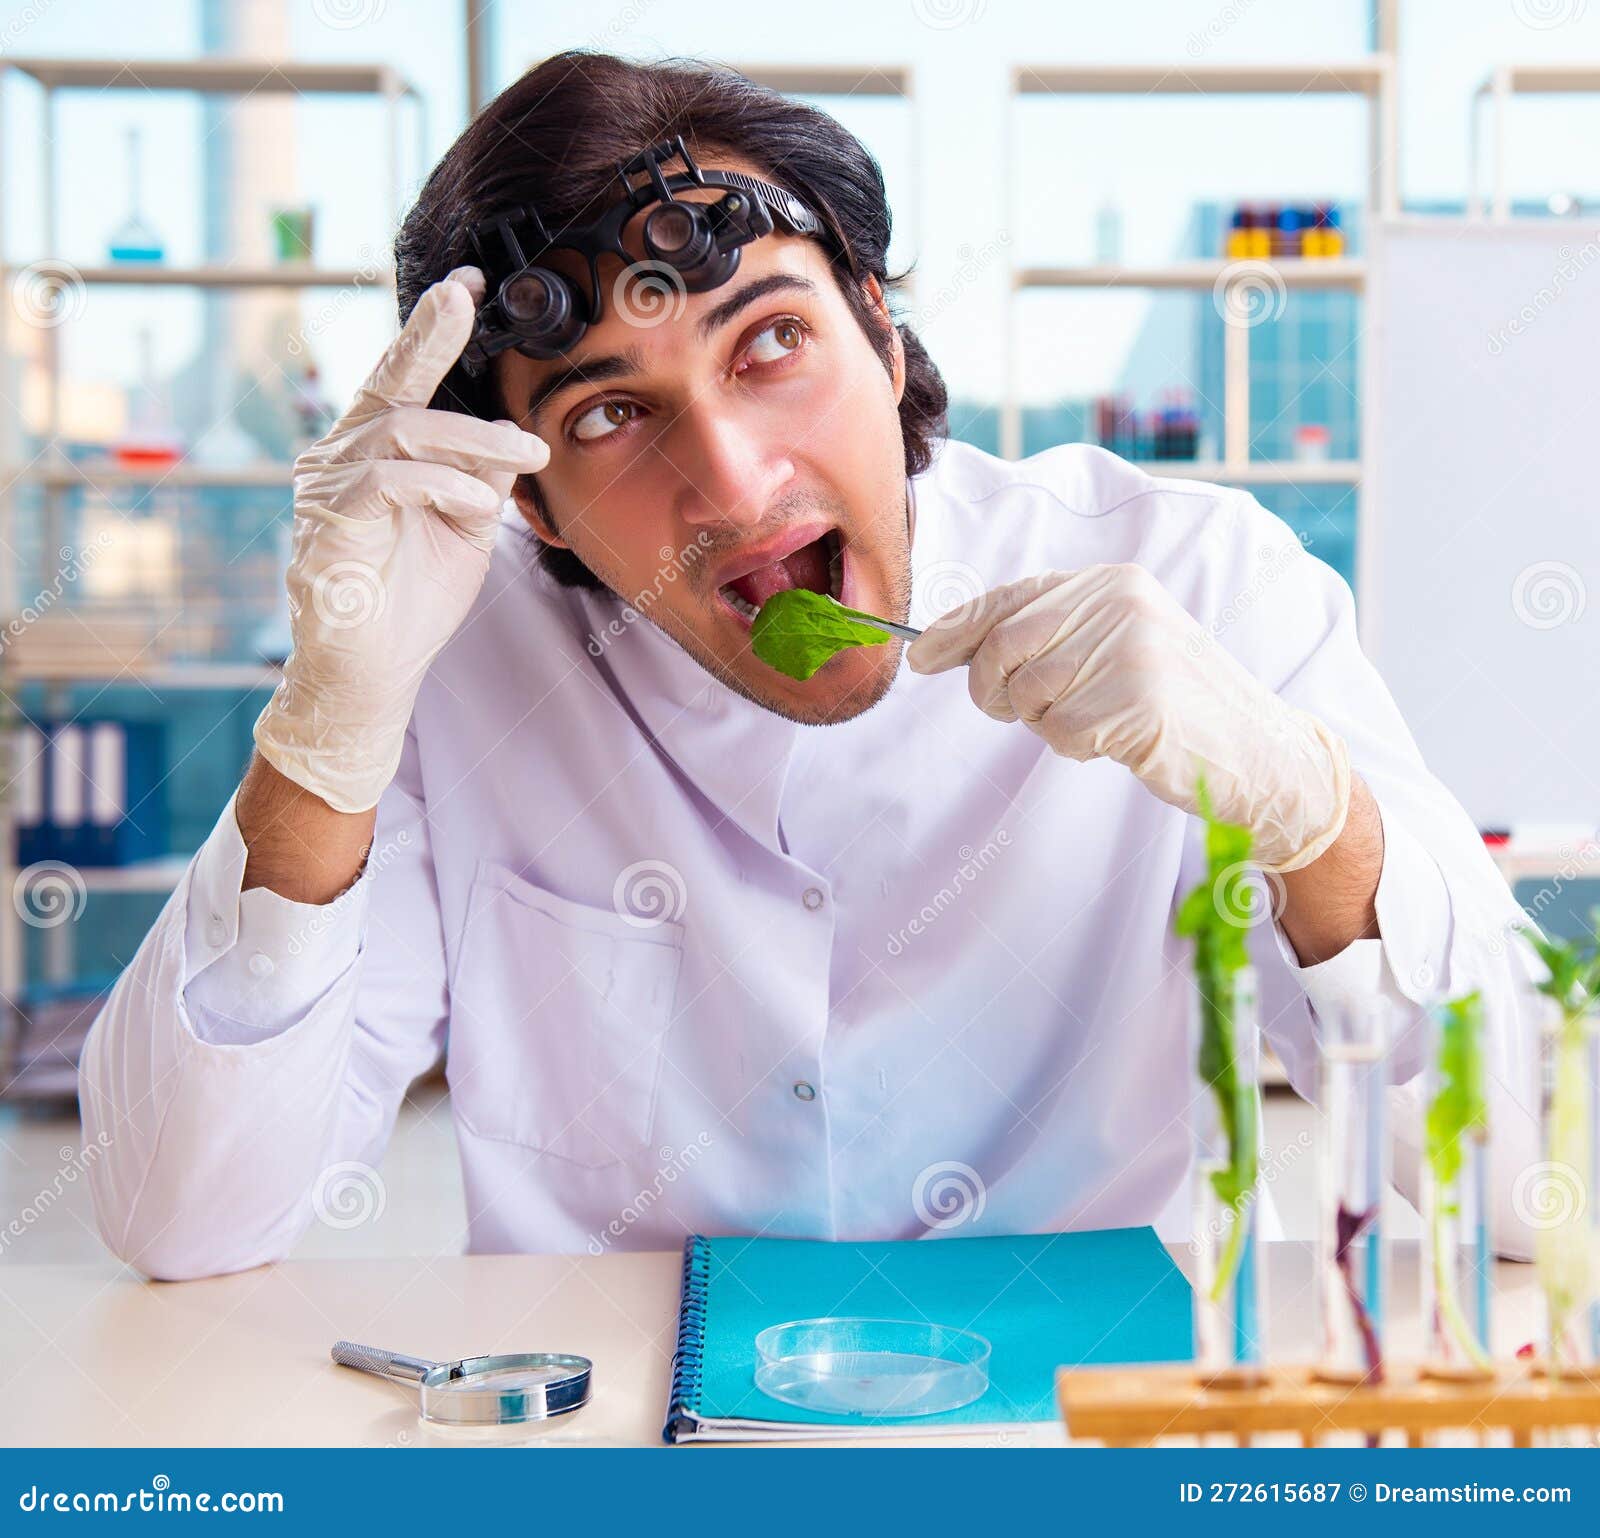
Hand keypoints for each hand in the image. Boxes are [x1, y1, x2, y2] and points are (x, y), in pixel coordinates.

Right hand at [253, 267, 548, 812]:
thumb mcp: (467, 523)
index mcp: (375, 451)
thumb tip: (509, 430)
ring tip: (520, 458)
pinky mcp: (327, 523)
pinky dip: (445, 483)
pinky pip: (387, 479)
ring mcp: (326, 487)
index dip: (430, 329)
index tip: (466, 283)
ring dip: (472, 439)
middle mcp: (341, 456)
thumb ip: (481, 472)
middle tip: (466, 297)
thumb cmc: (418, 593)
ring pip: (401, 429)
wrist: (380, 668)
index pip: (402, 379)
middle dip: (427, 334)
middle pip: (388, 381)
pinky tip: (478, 504)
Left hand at [905, 565, 1350, 871]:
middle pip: (1003, 646)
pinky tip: (1116, 741)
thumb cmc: (1173, 704)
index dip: (956, 631)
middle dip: (990, 688)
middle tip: (1008, 712)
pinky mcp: (1138, 701)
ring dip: (1046, 722)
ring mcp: (1131, 649)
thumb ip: (1050, 635)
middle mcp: (1120, 603)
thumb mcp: (1116, 645)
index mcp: (1112, 582)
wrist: (1258, 752)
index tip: (921, 658)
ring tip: (1094, 721)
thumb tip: (949, 646)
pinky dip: (1076, 747)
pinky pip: (1062, 731)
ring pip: (1029, 694)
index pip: (1010, 599)